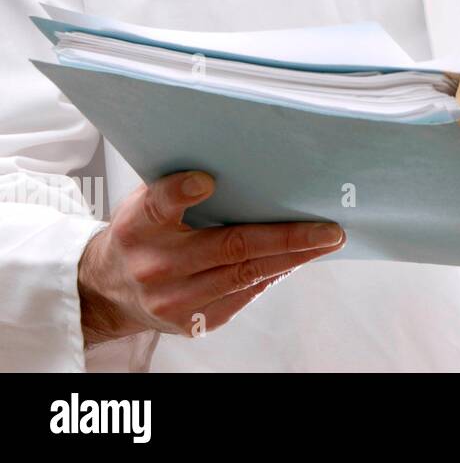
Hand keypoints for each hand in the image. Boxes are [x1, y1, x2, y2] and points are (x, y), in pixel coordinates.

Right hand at [77, 170, 346, 346]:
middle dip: (286, 237)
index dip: (181, 191)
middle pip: (229, 247)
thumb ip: (180, 186)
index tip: (206, 181)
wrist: (106, 290)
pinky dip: (272, 275)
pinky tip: (295, 261)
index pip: (158, 204)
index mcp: (137, 225)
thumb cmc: (140, 234)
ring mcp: (173, 300)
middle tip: (327, 229)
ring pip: (245, 275)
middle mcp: (153, 265)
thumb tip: (246, 163)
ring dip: (293, 258)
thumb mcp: (145, 201)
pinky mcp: (191, 322)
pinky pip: (242, 296)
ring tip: (325, 242)